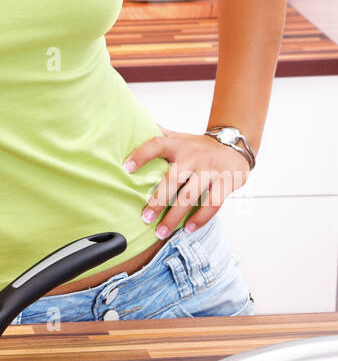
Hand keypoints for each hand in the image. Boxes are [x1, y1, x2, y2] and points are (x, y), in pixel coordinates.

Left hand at [122, 128, 251, 237]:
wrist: (233, 145)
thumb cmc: (198, 147)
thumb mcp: (178, 138)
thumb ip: (158, 135)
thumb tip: (131, 128)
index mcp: (178, 144)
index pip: (157, 144)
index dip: (141, 154)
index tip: (126, 168)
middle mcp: (193, 156)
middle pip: (173, 178)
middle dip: (158, 200)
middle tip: (145, 218)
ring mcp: (210, 169)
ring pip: (191, 196)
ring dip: (175, 216)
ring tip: (161, 231)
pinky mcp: (226, 182)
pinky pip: (212, 204)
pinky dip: (200, 219)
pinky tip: (188, 228)